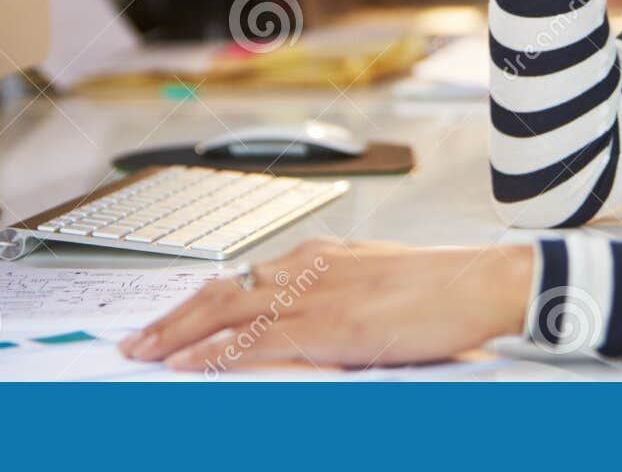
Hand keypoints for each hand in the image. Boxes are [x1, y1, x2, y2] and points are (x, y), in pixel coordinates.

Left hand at [118, 238, 535, 372]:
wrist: (485, 282)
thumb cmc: (446, 290)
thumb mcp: (382, 287)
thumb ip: (342, 300)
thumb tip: (314, 327)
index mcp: (323, 256)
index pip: (245, 276)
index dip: (201, 299)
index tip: (172, 318)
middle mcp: (310, 267)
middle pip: (222, 288)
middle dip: (173, 317)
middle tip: (136, 342)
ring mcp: (317, 294)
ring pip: (226, 310)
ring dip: (177, 334)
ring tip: (143, 353)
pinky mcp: (330, 326)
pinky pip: (255, 340)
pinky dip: (213, 353)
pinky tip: (187, 365)